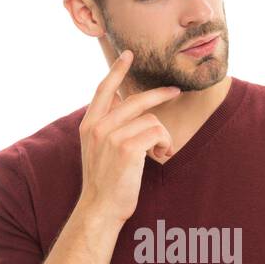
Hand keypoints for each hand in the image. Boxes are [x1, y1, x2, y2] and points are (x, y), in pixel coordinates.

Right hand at [76, 50, 180, 225]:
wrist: (100, 208)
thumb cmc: (103, 183)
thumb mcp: (96, 150)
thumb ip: (105, 126)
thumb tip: (120, 103)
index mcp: (89, 125)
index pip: (103, 90)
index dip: (117, 71)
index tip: (128, 55)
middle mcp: (98, 127)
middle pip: (136, 99)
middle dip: (160, 94)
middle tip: (175, 91)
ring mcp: (112, 136)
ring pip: (151, 120)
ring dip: (162, 136)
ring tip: (160, 153)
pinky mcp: (128, 148)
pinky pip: (157, 133)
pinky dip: (165, 144)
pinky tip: (161, 157)